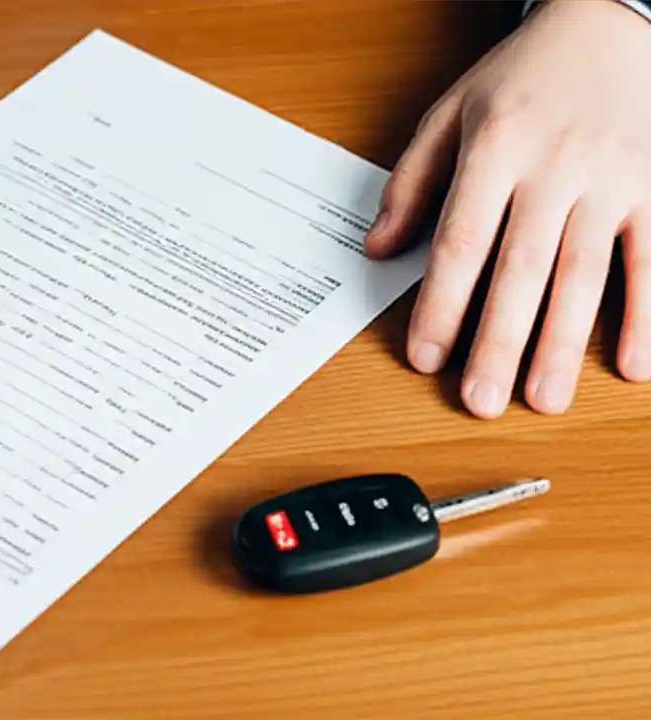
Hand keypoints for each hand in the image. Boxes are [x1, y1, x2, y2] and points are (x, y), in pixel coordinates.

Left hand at [365, 0, 650, 417]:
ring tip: (543, 399)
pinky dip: (646, 315)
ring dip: (564, 345)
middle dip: (498, 342)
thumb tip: (379, 249)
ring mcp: (611, 181)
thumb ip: (411, 182)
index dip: (442, 304)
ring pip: (584, 275)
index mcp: (495, 150)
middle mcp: (554, 168)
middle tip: (480, 402)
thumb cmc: (523, 75)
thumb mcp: (451, 113)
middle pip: (521, 270)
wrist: (611, 22)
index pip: (461, 242)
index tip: (425, 356)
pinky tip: (634, 366)